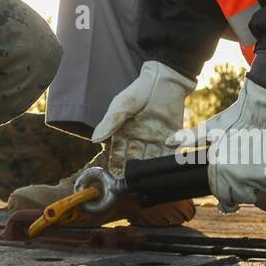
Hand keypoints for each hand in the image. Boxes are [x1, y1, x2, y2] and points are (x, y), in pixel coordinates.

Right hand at [89, 60, 195, 176]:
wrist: (165, 79)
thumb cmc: (139, 90)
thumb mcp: (122, 105)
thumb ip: (110, 122)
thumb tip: (94, 139)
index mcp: (124, 131)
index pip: (118, 153)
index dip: (116, 166)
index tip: (114, 178)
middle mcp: (138, 138)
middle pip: (134, 160)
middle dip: (132, 173)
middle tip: (132, 186)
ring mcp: (155, 139)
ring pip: (150, 160)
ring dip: (149, 171)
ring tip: (147, 183)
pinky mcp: (171, 137)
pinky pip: (168, 154)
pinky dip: (165, 163)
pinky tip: (164, 172)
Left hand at [166, 77, 265, 211]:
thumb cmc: (238, 118)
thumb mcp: (211, 129)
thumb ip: (189, 139)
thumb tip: (168, 143)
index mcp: (222, 171)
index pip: (223, 197)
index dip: (226, 200)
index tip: (229, 203)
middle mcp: (241, 179)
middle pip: (243, 198)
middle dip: (243, 189)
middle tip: (247, 171)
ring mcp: (263, 179)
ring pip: (262, 191)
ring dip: (261, 181)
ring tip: (260, 159)